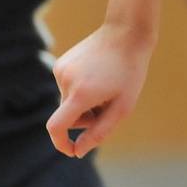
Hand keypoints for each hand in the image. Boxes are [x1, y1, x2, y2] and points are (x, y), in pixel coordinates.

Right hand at [46, 24, 153, 157]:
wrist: (126, 34)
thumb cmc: (129, 73)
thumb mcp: (122, 107)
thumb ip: (99, 132)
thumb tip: (78, 152)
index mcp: (80, 94)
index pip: (56, 127)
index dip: (60, 143)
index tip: (71, 150)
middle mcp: (65, 81)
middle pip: (68, 116)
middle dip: (86, 118)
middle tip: (108, 105)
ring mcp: (60, 70)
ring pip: (68, 102)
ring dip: (84, 102)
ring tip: (104, 86)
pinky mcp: (60, 63)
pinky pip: (67, 87)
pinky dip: (80, 89)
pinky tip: (96, 75)